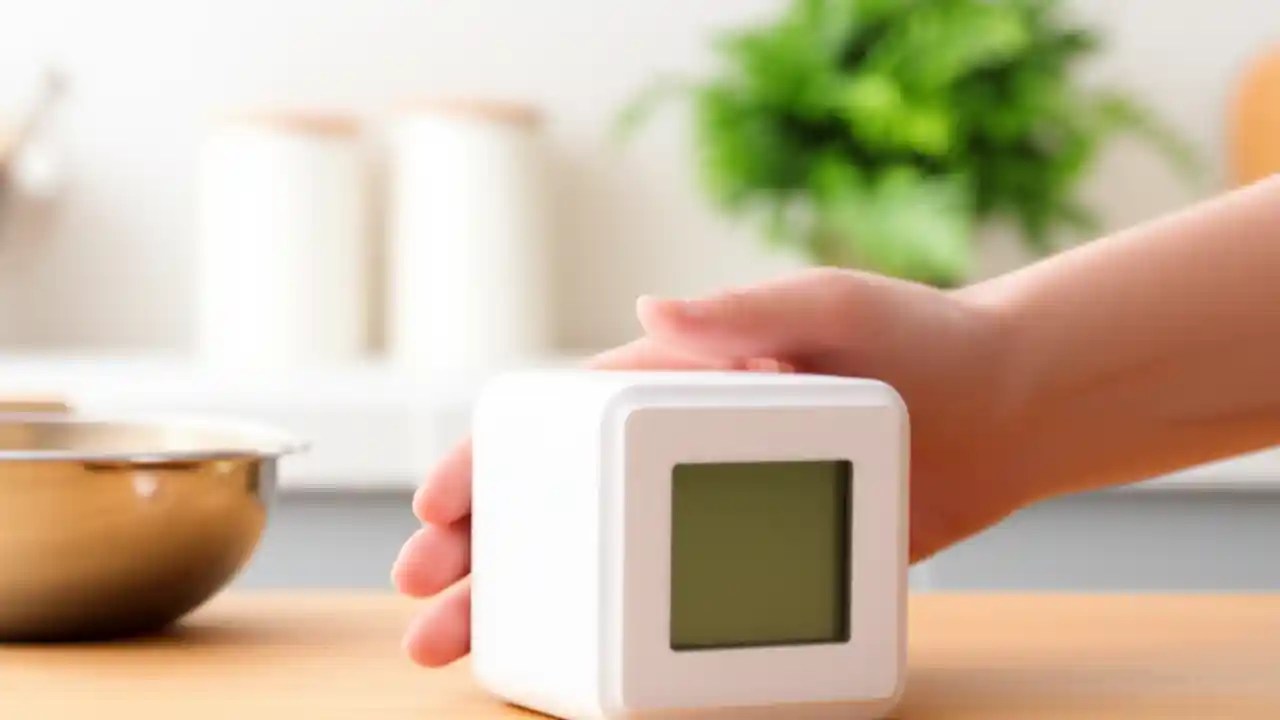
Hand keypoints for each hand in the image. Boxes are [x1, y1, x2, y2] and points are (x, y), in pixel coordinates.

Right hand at [394, 268, 1037, 666]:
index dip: (490, 463)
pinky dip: (620, 626)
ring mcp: (717, 501)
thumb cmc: (918, 340)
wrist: (1008, 406)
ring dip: (532, 599)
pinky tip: (582, 661)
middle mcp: (682, 442)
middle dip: (484, 549)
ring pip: (603, 556)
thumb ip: (742, 311)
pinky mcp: (763, 550)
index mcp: (677, 377)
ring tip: (469, 648)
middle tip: (427, 601)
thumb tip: (646, 311)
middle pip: (560, 499)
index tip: (437, 508)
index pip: (558, 420)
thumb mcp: (831, 304)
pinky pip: (676, 594)